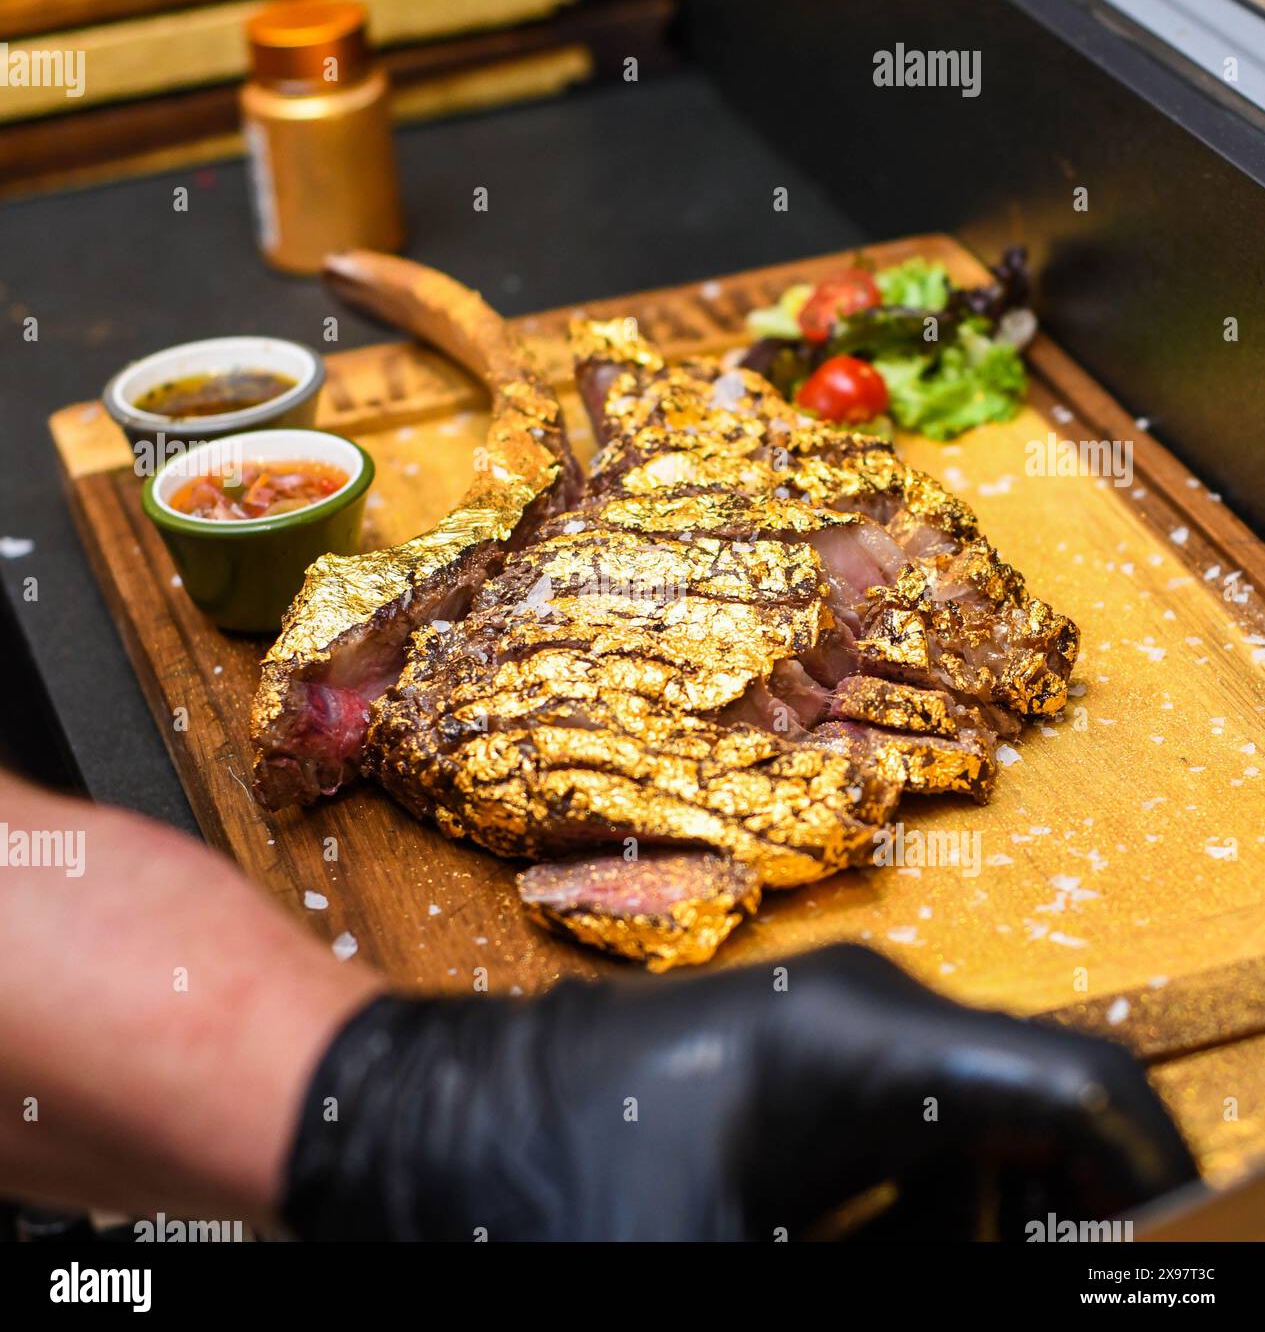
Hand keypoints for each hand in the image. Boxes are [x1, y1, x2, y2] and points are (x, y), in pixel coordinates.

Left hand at [281, 944, 1196, 1240]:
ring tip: (899, 1260)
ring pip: (959, 1155)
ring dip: (955, 1235)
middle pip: (1028, 1132)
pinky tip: (833, 1256)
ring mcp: (820, 1042)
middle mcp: (867, 1019)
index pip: (1081, 1091)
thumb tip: (973, 1258)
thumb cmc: (540, 1186)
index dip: (1147, 1189)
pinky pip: (889, 1158)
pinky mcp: (777, 1078)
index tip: (1166, 1261)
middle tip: (1026, 1275)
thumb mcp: (713, 1266)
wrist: (404, 1126)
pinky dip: (895, 1227)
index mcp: (875, 1041)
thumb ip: (869, 1275)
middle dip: (1031, 1227)